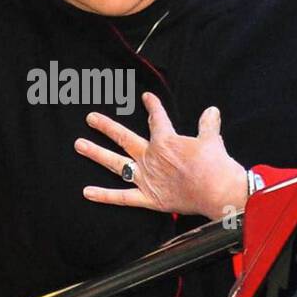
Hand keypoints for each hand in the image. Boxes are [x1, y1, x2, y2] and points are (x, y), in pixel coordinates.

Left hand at [76, 92, 247, 219]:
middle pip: (124, 137)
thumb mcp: (212, 140)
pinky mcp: (148, 198)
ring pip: (116, 163)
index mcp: (165, 141)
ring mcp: (146, 178)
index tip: (146, 98)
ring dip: (96, 153)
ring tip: (79, 145)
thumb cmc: (215, 165)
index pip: (156, 119)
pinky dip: (104, 195)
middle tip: (90, 118)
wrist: (217, 190)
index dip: (152, 106)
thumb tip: (212, 110)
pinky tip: (86, 191)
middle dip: (106, 126)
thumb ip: (208, 125)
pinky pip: (122, 197)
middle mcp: (150, 157)